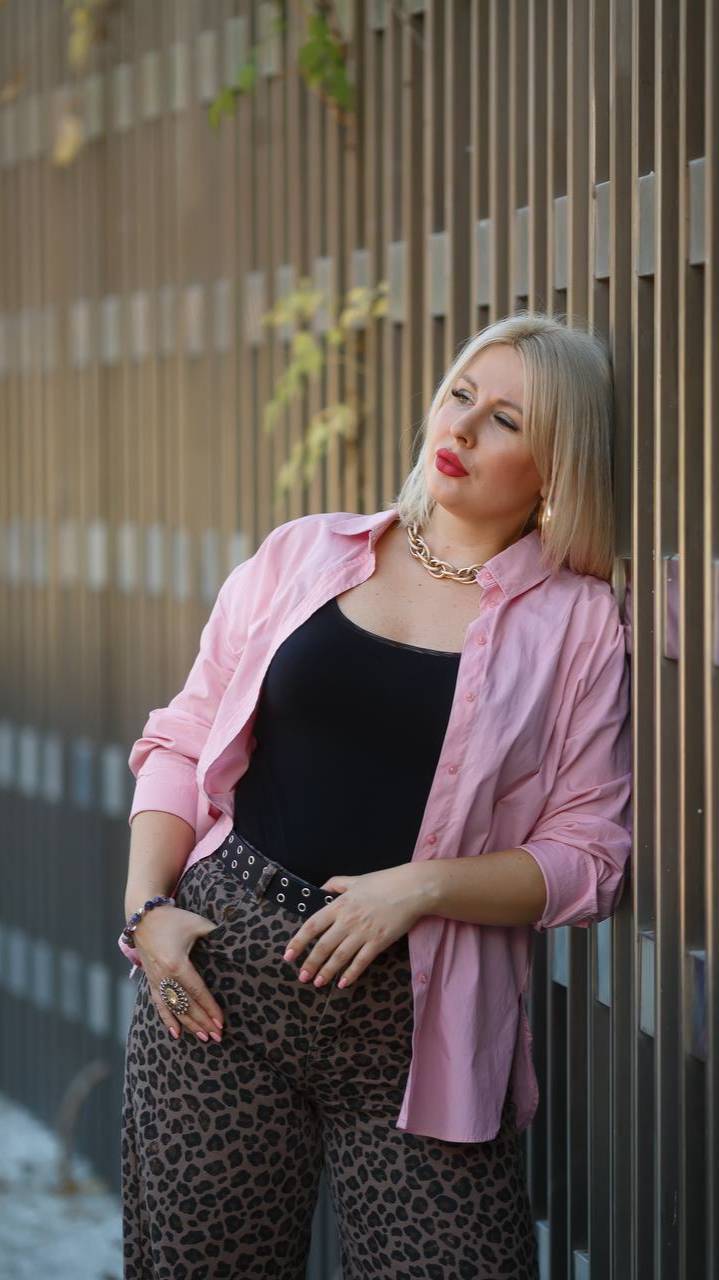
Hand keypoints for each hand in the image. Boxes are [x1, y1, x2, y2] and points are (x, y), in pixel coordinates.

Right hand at [131, 905, 226, 1043]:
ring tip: (204, 1038)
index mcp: (177, 964)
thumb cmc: (173, 920)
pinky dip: (167, 1020)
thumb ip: (216, 934)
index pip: (197, 992)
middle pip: (187, 1005)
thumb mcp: (197, 923)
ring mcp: (156, 981)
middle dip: (203, 1022)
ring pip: (174, 1009)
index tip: (221, 1022)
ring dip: (189, 1025)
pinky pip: (159, 1005)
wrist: (143, 917)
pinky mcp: (151, 982)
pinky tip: (176, 1033)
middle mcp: (165, 977)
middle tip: (218, 1036)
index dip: (210, 1008)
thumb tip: (236, 942)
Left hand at [282, 864, 428, 989]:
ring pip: (339, 957)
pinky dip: (350, 974)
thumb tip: (319, 890)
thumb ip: (335, 884)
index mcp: (339, 905)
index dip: (298, 941)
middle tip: (301, 976)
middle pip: (323, 946)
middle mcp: (347, 921)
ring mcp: (363, 933)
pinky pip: (361, 962)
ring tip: (317, 982)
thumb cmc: (384, 882)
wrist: (411, 889)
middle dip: (310, 963)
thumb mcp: (355, 880)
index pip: (312, 926)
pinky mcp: (378, 942)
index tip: (288, 955)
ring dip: (327, 972)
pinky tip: (342, 983)